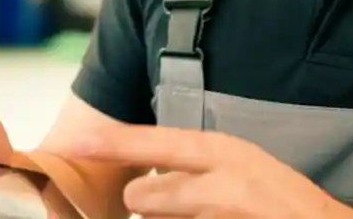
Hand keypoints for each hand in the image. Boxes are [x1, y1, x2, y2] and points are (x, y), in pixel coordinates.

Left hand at [72, 124, 352, 218]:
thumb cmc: (281, 200)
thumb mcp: (240, 165)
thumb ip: (193, 168)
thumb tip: (141, 182)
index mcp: (221, 151)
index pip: (153, 142)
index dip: (109, 144)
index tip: (71, 143)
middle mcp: (219, 181)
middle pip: (141, 196)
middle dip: (146, 205)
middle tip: (175, 205)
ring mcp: (221, 212)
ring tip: (214, 213)